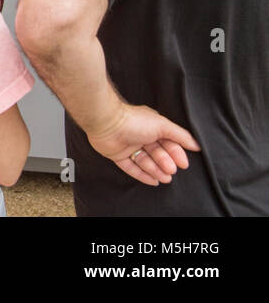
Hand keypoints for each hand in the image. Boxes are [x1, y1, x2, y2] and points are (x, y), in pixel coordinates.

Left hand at [85, 102, 199, 185]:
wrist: (106, 123)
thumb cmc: (134, 121)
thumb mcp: (162, 126)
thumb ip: (180, 135)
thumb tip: (196, 145)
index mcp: (151, 126)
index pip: (168, 142)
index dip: (176, 153)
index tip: (183, 164)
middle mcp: (140, 135)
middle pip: (157, 153)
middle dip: (165, 163)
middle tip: (172, 171)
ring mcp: (128, 145)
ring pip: (145, 161)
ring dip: (156, 170)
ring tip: (165, 178)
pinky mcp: (116, 154)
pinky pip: (131, 167)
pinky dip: (142, 174)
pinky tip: (153, 181)